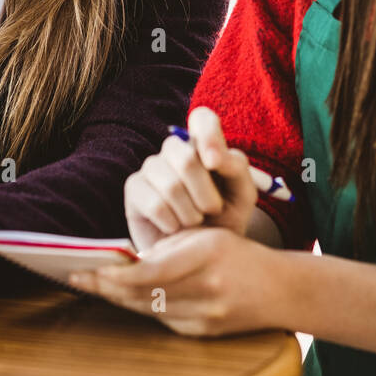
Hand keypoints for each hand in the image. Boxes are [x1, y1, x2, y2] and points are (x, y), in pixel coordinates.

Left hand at [70, 226, 290, 335]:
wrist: (279, 290)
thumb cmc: (238, 253)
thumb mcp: (204, 236)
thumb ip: (166, 247)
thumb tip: (124, 259)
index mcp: (205, 255)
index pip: (148, 273)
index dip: (113, 274)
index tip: (87, 268)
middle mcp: (205, 289)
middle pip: (141, 295)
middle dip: (105, 286)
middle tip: (76, 276)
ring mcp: (205, 317)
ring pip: (147, 309)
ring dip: (117, 297)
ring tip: (91, 284)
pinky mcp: (202, 334)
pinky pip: (162, 320)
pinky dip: (141, 307)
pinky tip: (123, 296)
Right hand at [123, 107, 258, 249]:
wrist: (201, 257)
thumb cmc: (223, 221)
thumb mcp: (242, 195)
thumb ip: (236, 168)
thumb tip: (213, 157)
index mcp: (202, 145)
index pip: (202, 118)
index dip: (208, 136)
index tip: (216, 164)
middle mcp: (174, 150)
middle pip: (185, 156)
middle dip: (205, 193)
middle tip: (213, 210)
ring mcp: (151, 168)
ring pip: (171, 184)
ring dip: (190, 213)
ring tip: (194, 222)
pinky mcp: (134, 189)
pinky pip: (155, 204)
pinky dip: (172, 223)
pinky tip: (174, 229)